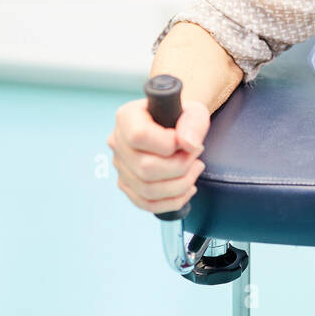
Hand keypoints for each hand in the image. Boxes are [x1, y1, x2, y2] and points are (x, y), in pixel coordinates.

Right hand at [108, 96, 209, 213]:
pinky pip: (146, 203)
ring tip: (195, 168)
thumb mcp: (194, 111)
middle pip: (145, 168)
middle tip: (196, 154)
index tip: (186, 141)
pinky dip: (172, 201)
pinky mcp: (127, 185)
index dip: (168, 144)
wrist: (175, 125)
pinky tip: (188, 188)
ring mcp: (121, 166)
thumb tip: (188, 145)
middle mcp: (118, 142)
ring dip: (180, 185)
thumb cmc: (181, 116)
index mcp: (127, 117)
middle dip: (180, 166)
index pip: (139, 136)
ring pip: (147, 190)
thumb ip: (193, 123)